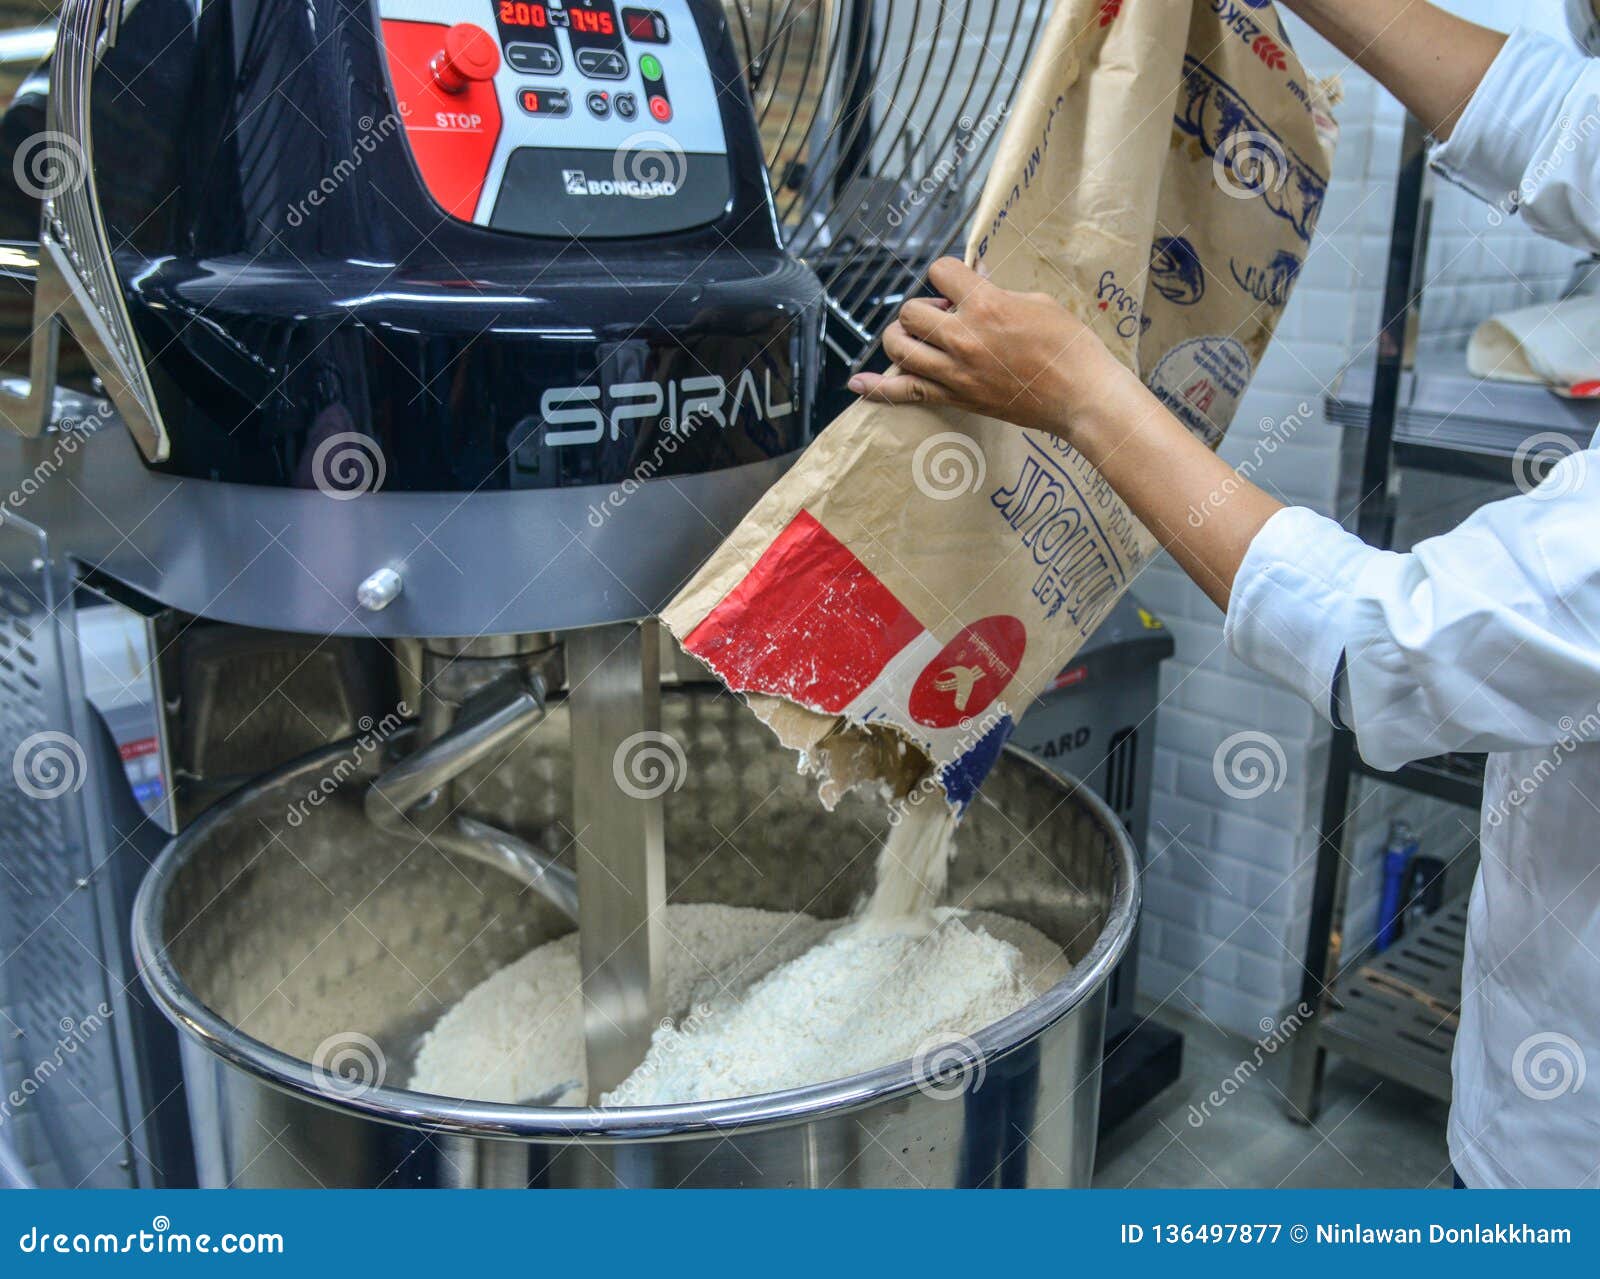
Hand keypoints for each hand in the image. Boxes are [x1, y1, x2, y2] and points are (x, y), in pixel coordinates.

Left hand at [846, 257, 1123, 439]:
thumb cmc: (1067, 346)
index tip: (958, 284)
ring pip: (899, 347)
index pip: (939, 271)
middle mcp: (962, 337)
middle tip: (945, 317)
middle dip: (923, 309)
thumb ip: (996, 291)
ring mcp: (955, 371)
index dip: (947, 274)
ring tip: (919, 338)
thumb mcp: (1035, 301)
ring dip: (903, 337)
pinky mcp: (955, 397)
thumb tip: (974, 278)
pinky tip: (859, 384)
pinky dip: (878, 388)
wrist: (1079, 394)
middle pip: (910, 312)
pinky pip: (904, 392)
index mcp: (985, 305)